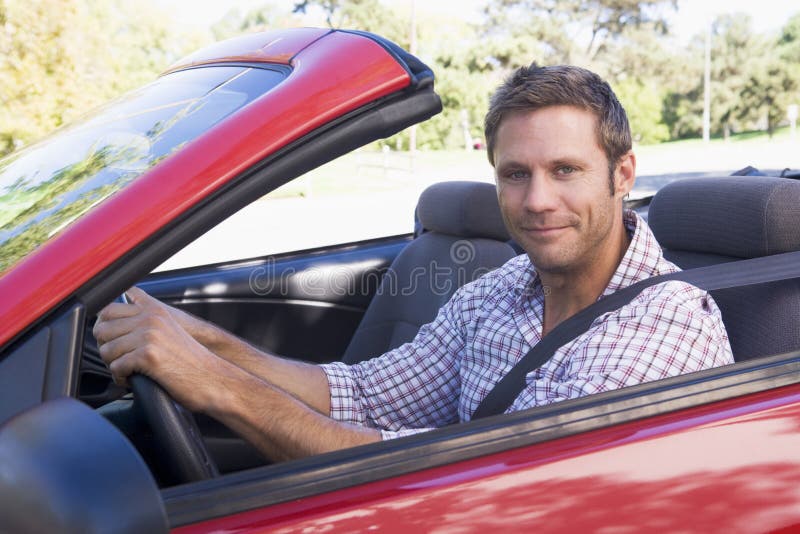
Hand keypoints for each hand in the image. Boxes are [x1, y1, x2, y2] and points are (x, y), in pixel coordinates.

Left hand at [93, 286, 224, 412]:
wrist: (211, 378)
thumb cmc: (191, 359)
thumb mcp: (170, 328)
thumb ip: (147, 316)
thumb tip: (120, 311)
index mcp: (154, 309)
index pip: (108, 309)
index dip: (103, 328)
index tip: (110, 341)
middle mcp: (150, 318)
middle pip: (102, 329)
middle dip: (107, 348)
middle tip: (120, 360)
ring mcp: (149, 335)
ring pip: (106, 350)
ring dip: (113, 364)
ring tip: (127, 371)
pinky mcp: (148, 356)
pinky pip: (116, 367)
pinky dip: (121, 378)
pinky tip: (132, 380)